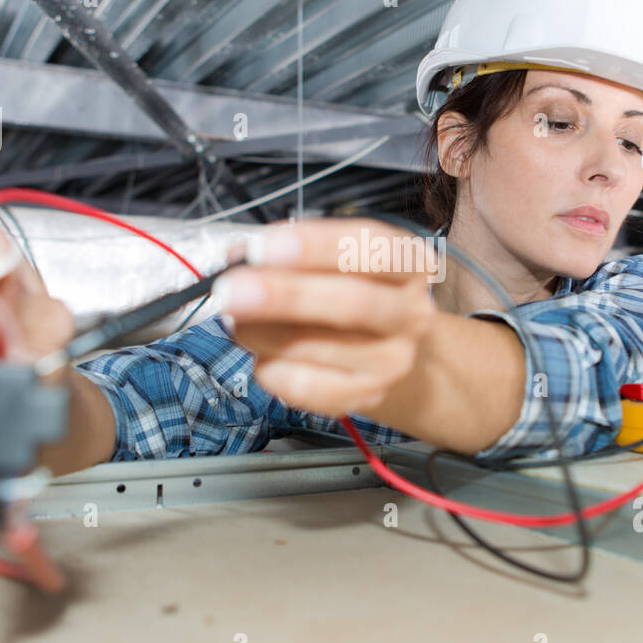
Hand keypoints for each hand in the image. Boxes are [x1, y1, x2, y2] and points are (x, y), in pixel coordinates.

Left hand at [216, 218, 438, 418]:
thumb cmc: (348, 289)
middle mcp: (412, 312)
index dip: (315, 246)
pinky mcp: (367, 396)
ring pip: (321, 347)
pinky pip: (308, 388)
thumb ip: (292, 252)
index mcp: (411, 263)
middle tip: (230, 291)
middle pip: (353, 303)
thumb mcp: (332, 256)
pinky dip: (272, 370)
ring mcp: (393, 360)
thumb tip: (240, 258)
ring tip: (236, 320)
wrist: (384, 347)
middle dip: (284, 296)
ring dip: (263, 332)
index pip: (372, 248)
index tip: (262, 248)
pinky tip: (263, 355)